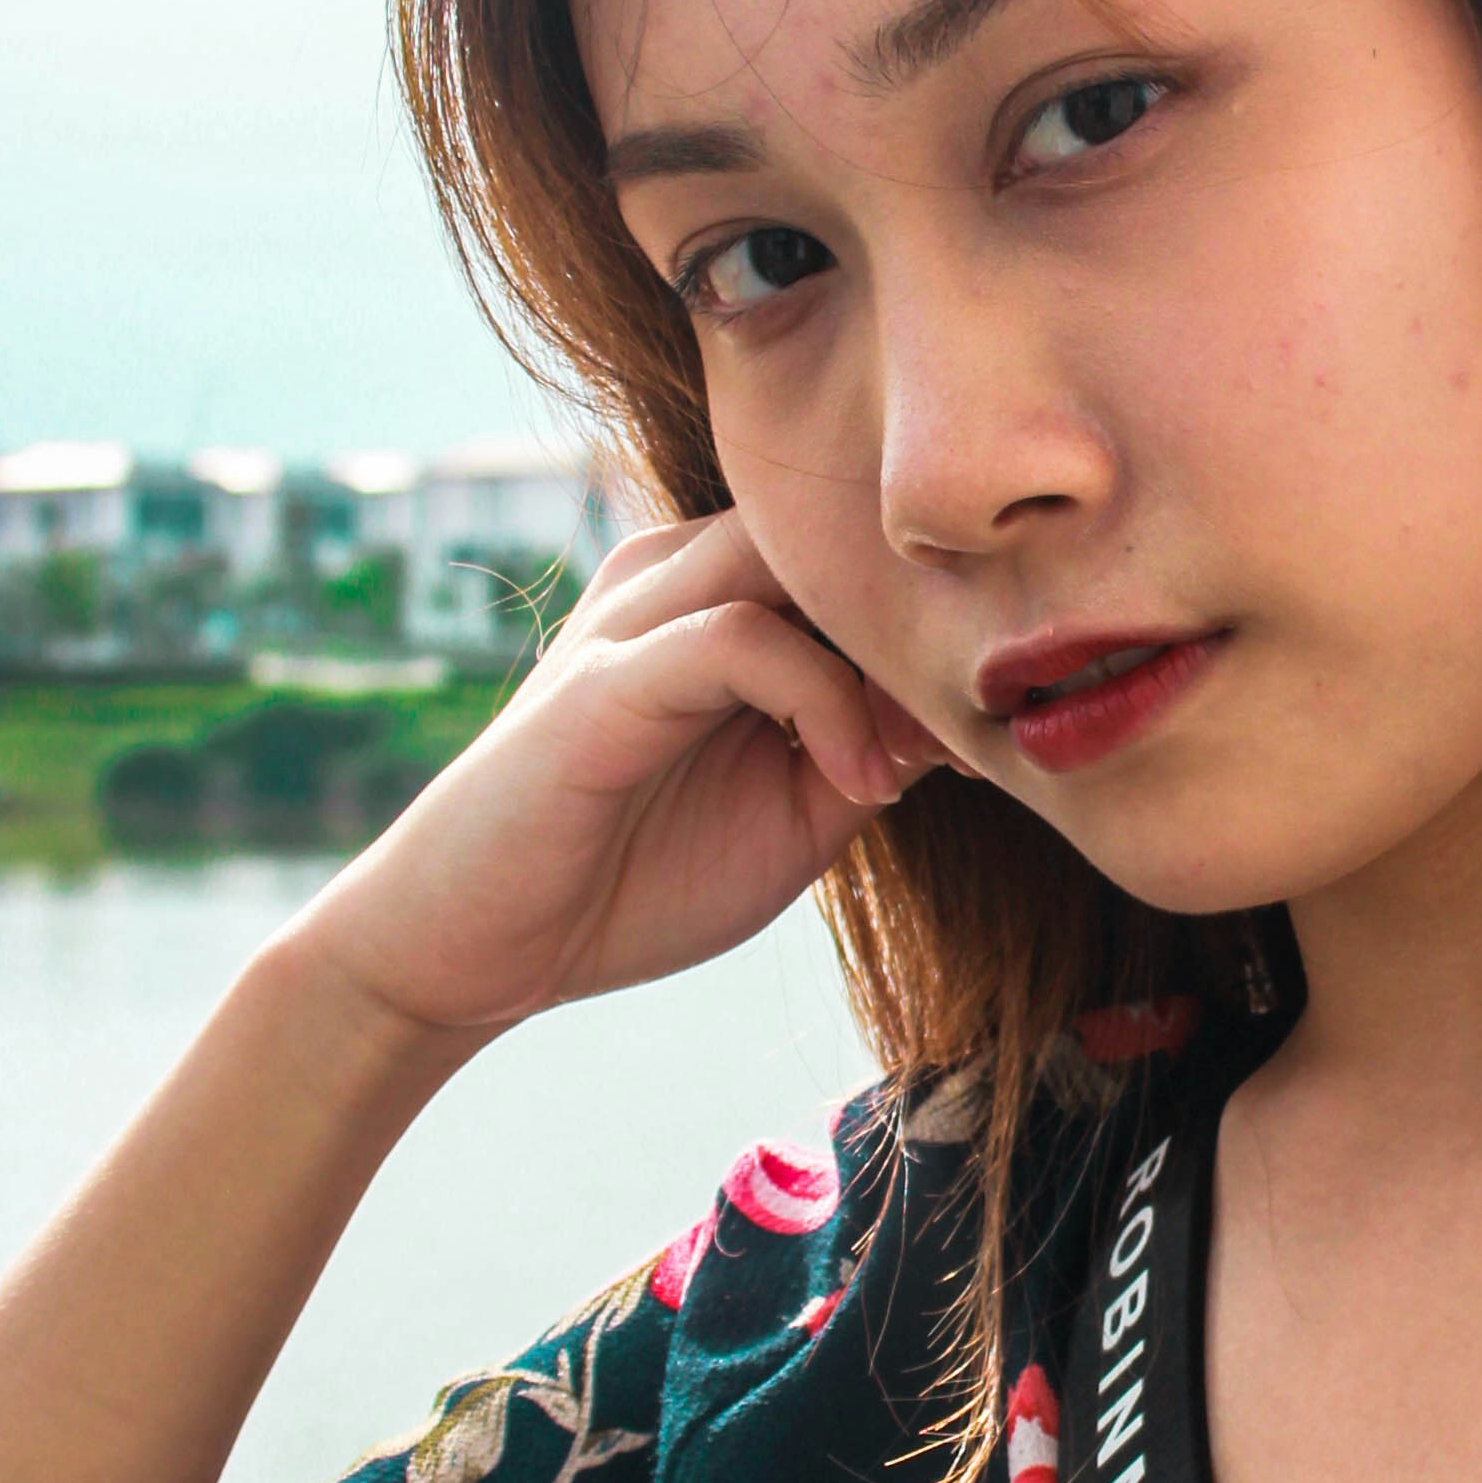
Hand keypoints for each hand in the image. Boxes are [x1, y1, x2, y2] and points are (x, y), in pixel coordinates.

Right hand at [284, 510, 948, 1042]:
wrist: (474, 951)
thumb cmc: (630, 878)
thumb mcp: (793, 815)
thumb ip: (871, 749)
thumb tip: (968, 709)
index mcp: (719, 596)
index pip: (857, 553)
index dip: (946, 619)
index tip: (1008, 715)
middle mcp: (674, 576)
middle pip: (836, 531)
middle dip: (929, 612)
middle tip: (989, 710)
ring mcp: (634, 618)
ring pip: (797, 562)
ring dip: (886, 654)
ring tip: (930, 754)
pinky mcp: (605, 679)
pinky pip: (739, 638)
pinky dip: (823, 700)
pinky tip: (860, 781)